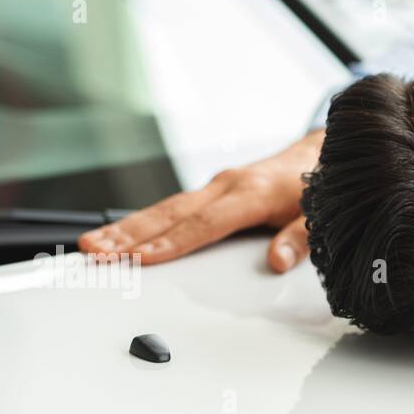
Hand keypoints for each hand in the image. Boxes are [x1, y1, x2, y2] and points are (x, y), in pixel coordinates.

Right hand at [78, 129, 324, 271]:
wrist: (321, 152)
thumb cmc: (319, 185)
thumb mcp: (320, 216)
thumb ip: (300, 239)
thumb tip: (278, 261)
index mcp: (251, 194)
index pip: (203, 225)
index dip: (171, 243)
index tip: (141, 258)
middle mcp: (226, 186)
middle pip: (169, 215)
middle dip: (129, 235)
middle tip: (95, 251)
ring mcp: (216, 186)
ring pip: (163, 209)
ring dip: (126, 228)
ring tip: (92, 246)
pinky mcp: (213, 191)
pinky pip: (171, 208)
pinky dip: (142, 222)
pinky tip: (120, 237)